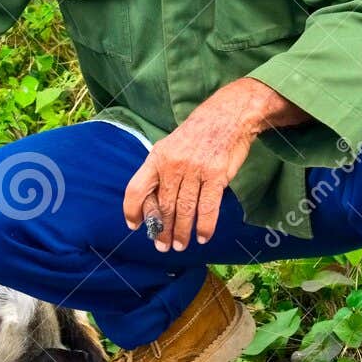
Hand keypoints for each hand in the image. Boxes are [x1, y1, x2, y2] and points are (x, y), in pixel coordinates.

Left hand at [121, 78, 308, 252]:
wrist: (228, 116)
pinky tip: (202, 237)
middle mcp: (173, 164)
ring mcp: (195, 169)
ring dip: (182, 232)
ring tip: (181, 245)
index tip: (134, 226)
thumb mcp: (171, 147)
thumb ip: (161, 173)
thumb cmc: (198, 135)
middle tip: (163, 246)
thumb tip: (152, 206)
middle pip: (163, 205)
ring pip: (185, 209)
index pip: (136, 188)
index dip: (133, 210)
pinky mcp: (216, 175)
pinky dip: (205, 226)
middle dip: (162, 230)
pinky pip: (208, 207)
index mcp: (157, 157)